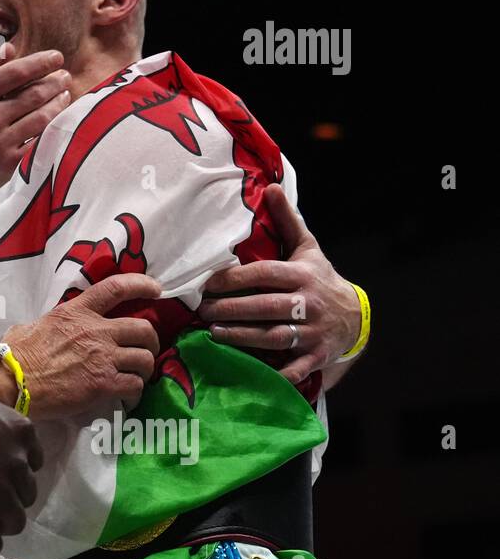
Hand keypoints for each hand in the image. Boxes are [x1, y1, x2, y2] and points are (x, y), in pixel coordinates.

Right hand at [0, 41, 69, 201]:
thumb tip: (8, 48)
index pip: (13, 73)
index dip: (39, 62)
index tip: (56, 57)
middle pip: (32, 94)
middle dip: (55, 82)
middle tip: (64, 76)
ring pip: (41, 117)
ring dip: (58, 103)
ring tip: (64, 95)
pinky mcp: (9, 164)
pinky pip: (39, 141)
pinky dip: (52, 129)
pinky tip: (57, 120)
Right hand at [3, 273, 162, 419]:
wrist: (13, 380)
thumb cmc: (15, 354)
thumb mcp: (33, 325)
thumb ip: (50, 324)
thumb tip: (41, 329)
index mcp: (76, 312)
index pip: (115, 289)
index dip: (141, 285)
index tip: (156, 289)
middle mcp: (96, 330)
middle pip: (143, 328)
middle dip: (151, 340)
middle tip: (146, 350)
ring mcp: (103, 357)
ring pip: (145, 359)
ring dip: (144, 369)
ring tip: (136, 377)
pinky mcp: (104, 383)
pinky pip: (135, 385)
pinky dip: (135, 392)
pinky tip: (127, 397)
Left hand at [199, 183, 360, 383]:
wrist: (357, 317)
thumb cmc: (320, 279)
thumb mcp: (308, 248)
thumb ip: (287, 220)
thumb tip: (271, 186)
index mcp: (302, 275)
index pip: (264, 274)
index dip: (234, 278)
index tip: (207, 282)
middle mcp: (308, 303)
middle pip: (265, 306)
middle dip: (231, 309)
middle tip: (201, 310)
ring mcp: (313, 332)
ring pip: (275, 336)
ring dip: (243, 337)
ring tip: (213, 333)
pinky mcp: (317, 356)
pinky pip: (296, 368)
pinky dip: (277, 372)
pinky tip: (249, 370)